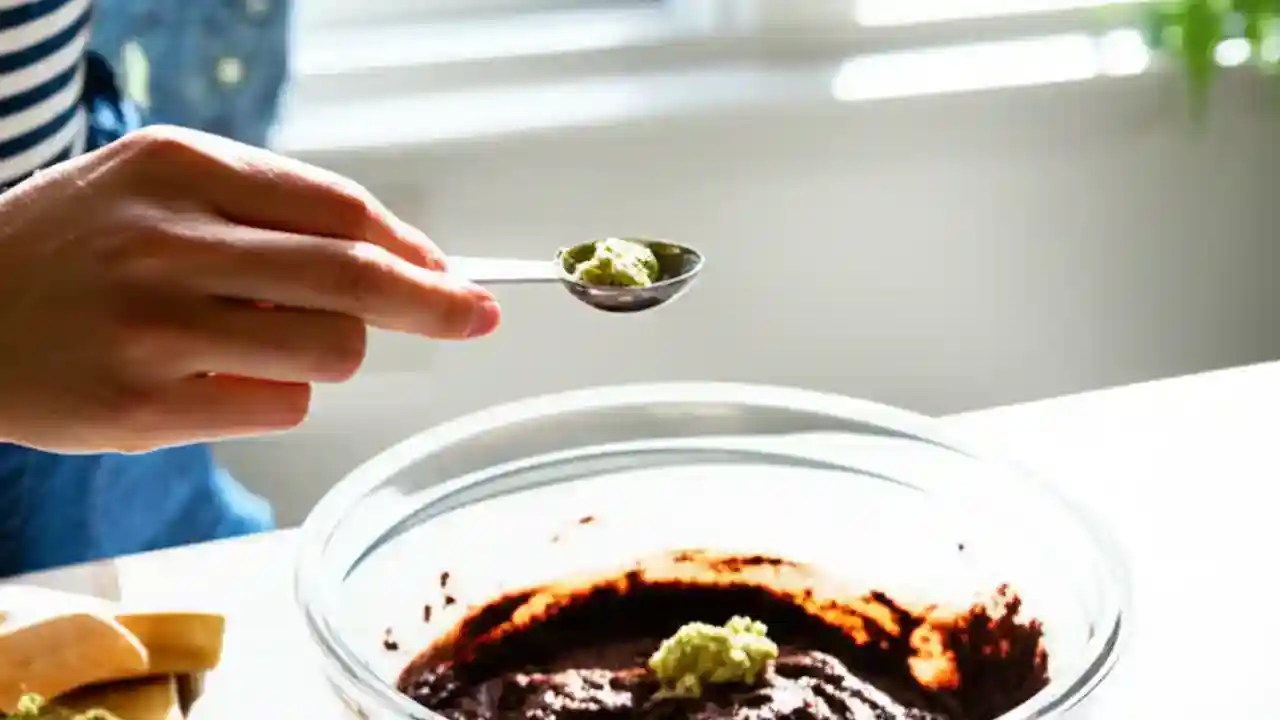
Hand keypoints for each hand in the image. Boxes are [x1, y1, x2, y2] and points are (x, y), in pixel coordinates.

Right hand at [0, 125, 500, 453]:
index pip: (340, 208)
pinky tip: (214, 380)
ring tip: (258, 342)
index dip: (415, 248)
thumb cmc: (76, 250)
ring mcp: (155, 327)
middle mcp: (168, 240)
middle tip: (479, 317)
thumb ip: (269, 209)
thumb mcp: (155, 188)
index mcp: (179, 168)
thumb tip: (404, 257)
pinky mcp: (143, 405)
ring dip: (329, 353)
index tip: (457, 275)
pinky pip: (282, 407)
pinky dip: (277, 397)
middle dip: (437, 302)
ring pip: (331, 348)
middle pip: (355, 276)